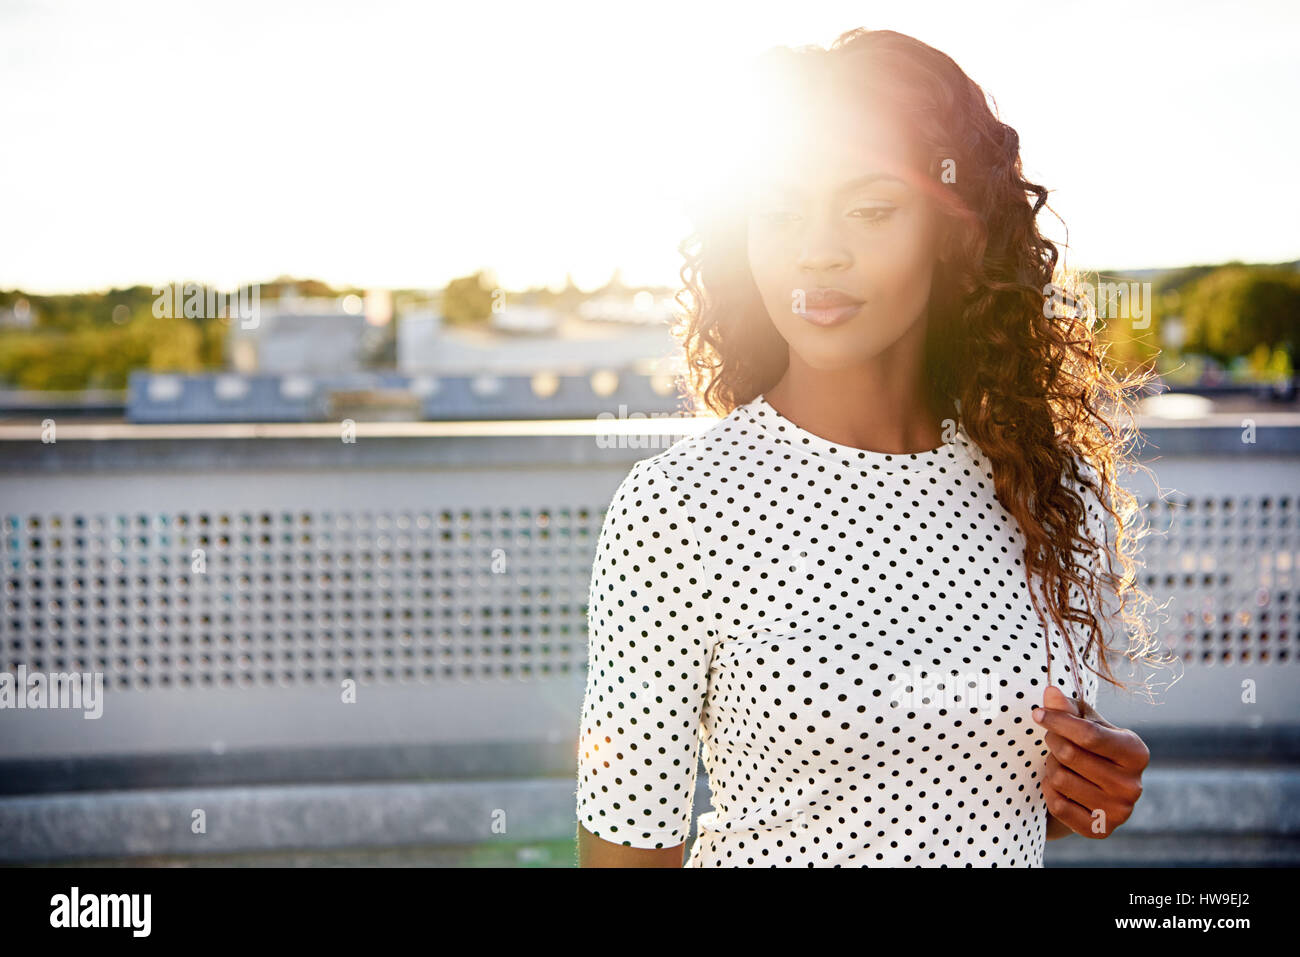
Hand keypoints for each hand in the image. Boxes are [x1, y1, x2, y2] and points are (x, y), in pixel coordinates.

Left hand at [1033, 685, 1149, 837]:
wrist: (1098, 791)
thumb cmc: (1092, 748)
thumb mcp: (1085, 723)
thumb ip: (1068, 708)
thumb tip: (1050, 691)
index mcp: (1136, 752)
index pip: (1089, 735)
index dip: (1057, 721)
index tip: (1037, 713)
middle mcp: (1133, 785)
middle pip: (1070, 755)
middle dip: (1053, 742)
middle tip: (1052, 740)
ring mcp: (1119, 811)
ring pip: (1060, 779)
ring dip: (1050, 767)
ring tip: (1059, 763)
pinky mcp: (1100, 831)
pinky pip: (1058, 805)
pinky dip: (1050, 791)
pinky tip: (1059, 786)